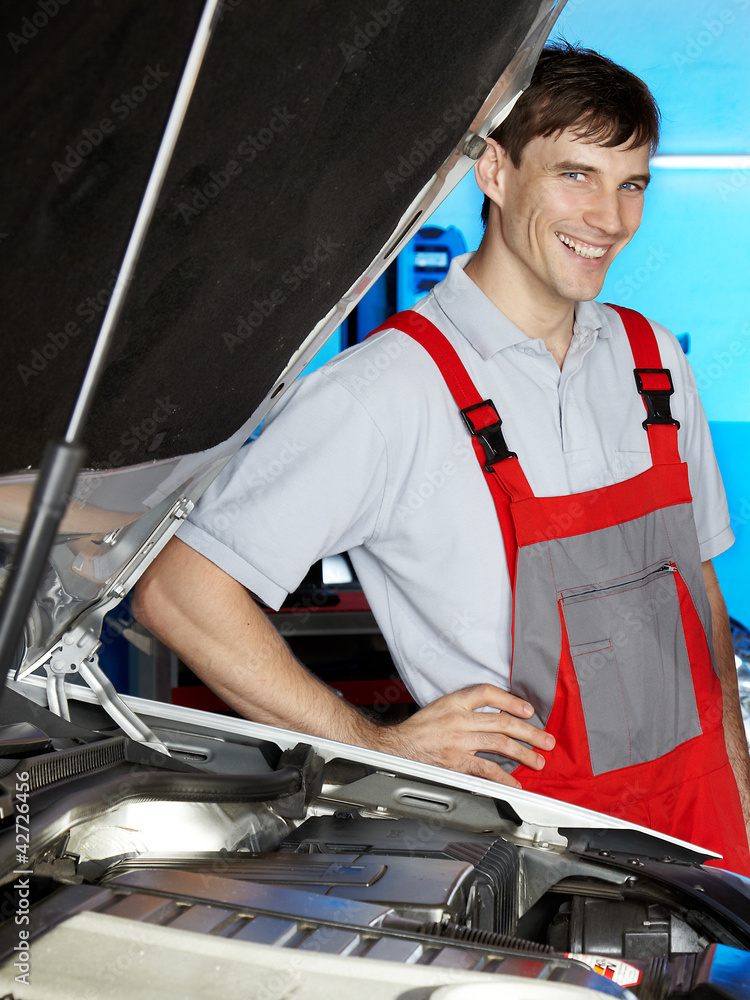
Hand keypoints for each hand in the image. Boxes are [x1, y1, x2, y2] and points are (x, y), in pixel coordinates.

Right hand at [369, 683, 554, 786]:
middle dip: (529, 732)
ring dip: (523, 753)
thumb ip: (464, 709)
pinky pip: (486, 770)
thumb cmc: (416, 730)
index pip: (488, 693)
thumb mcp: (439, 707)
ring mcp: (458, 742)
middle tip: (546, 740)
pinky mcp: (455, 762)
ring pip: (499, 744)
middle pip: (502, 722)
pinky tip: (514, 783)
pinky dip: (503, 777)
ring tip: (537, 760)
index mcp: (453, 702)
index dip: (511, 700)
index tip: (528, 710)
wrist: (393, 748)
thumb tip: (493, 717)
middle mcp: (458, 719)